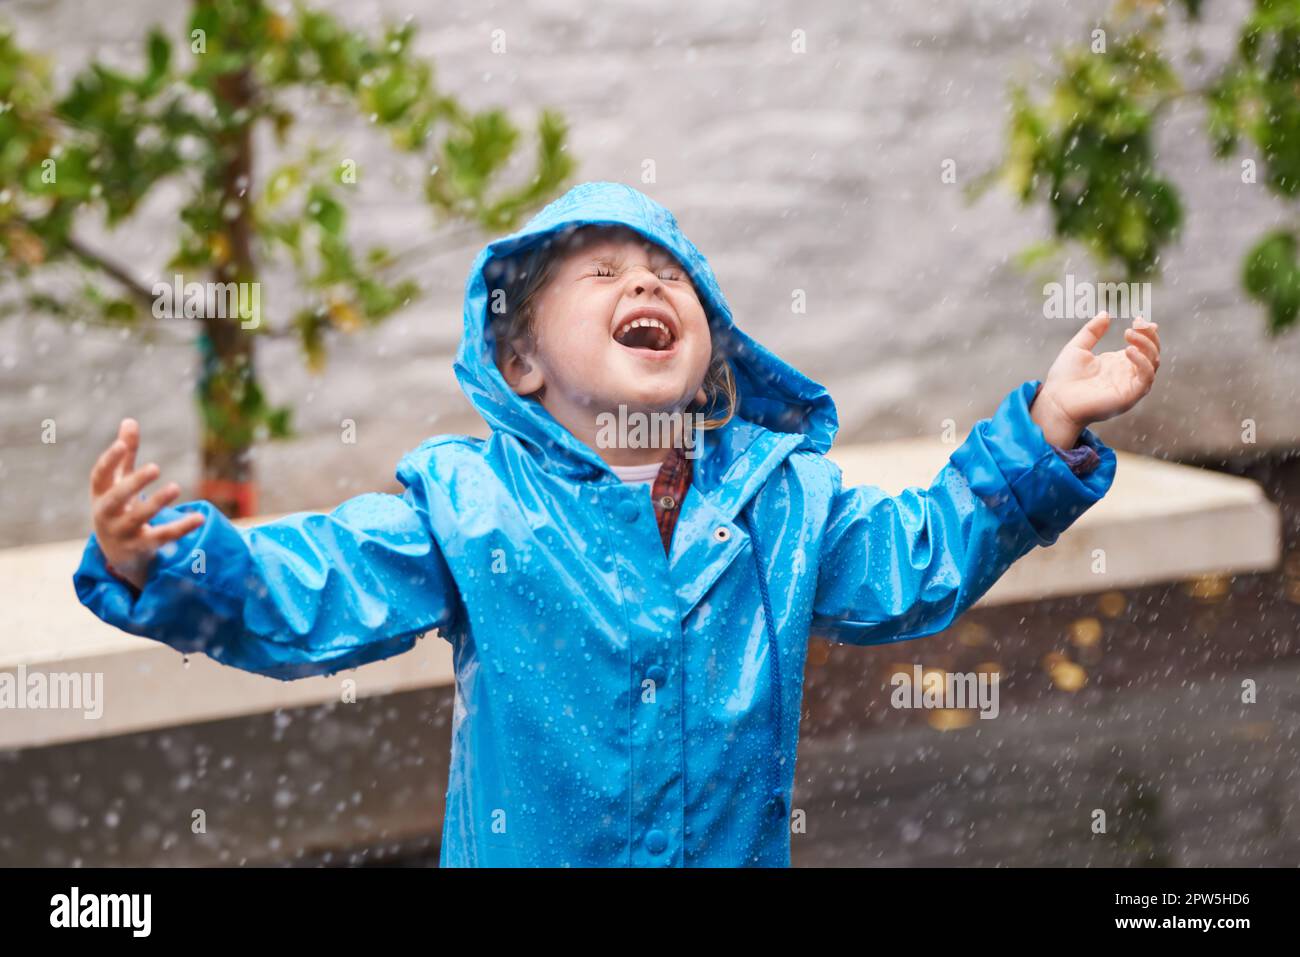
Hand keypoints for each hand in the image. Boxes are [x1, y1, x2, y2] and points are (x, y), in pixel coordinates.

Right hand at [89, 418, 203, 590]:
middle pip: (117, 498)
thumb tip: (129, 421)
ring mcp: (123, 533)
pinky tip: (199, 518)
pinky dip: (181, 527)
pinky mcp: (142, 547)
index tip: (121, 444)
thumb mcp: (119, 484)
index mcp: (100, 495)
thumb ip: (125, 455)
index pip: (100, 476)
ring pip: (138, 518)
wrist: (118, 556)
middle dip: (134, 483)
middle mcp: (107, 515)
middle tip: (155, 468)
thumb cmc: (119, 509)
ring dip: (156, 503)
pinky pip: (162, 537)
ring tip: (175, 487)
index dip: (109, 460)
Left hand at [1031, 312, 1160, 446]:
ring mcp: (1130, 385)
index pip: (1144, 346)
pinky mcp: (1130, 396)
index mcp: (1118, 363)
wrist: (1055, 401)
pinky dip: (1143, 362)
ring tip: (1128, 334)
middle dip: (1149, 336)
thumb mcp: (1078, 348)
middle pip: (1153, 352)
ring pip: (1154, 363)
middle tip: (1136, 323)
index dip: (1147, 332)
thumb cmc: (1064, 378)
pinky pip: (1146, 378)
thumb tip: (1105, 313)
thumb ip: (1092, 331)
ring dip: (1146, 345)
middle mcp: (1127, 373)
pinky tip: (1129, 350)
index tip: (1139, 318)